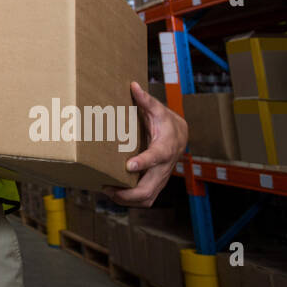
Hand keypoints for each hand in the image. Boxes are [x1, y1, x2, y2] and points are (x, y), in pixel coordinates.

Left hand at [102, 81, 187, 206]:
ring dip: (126, 200)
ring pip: (146, 198)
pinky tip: (112, 193)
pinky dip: (129, 201)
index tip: (129, 165)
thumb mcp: (158, 109)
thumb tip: (133, 85)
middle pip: (149, 188)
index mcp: (165, 148)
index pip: (156, 157)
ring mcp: (160, 178)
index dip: (144, 162)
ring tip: (106, 191)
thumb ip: (146, 100)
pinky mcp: (155, 184)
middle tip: (107, 187)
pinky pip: (145, 198)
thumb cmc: (166, 122)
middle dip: (128, 193)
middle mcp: (164, 167)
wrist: (180, 136)